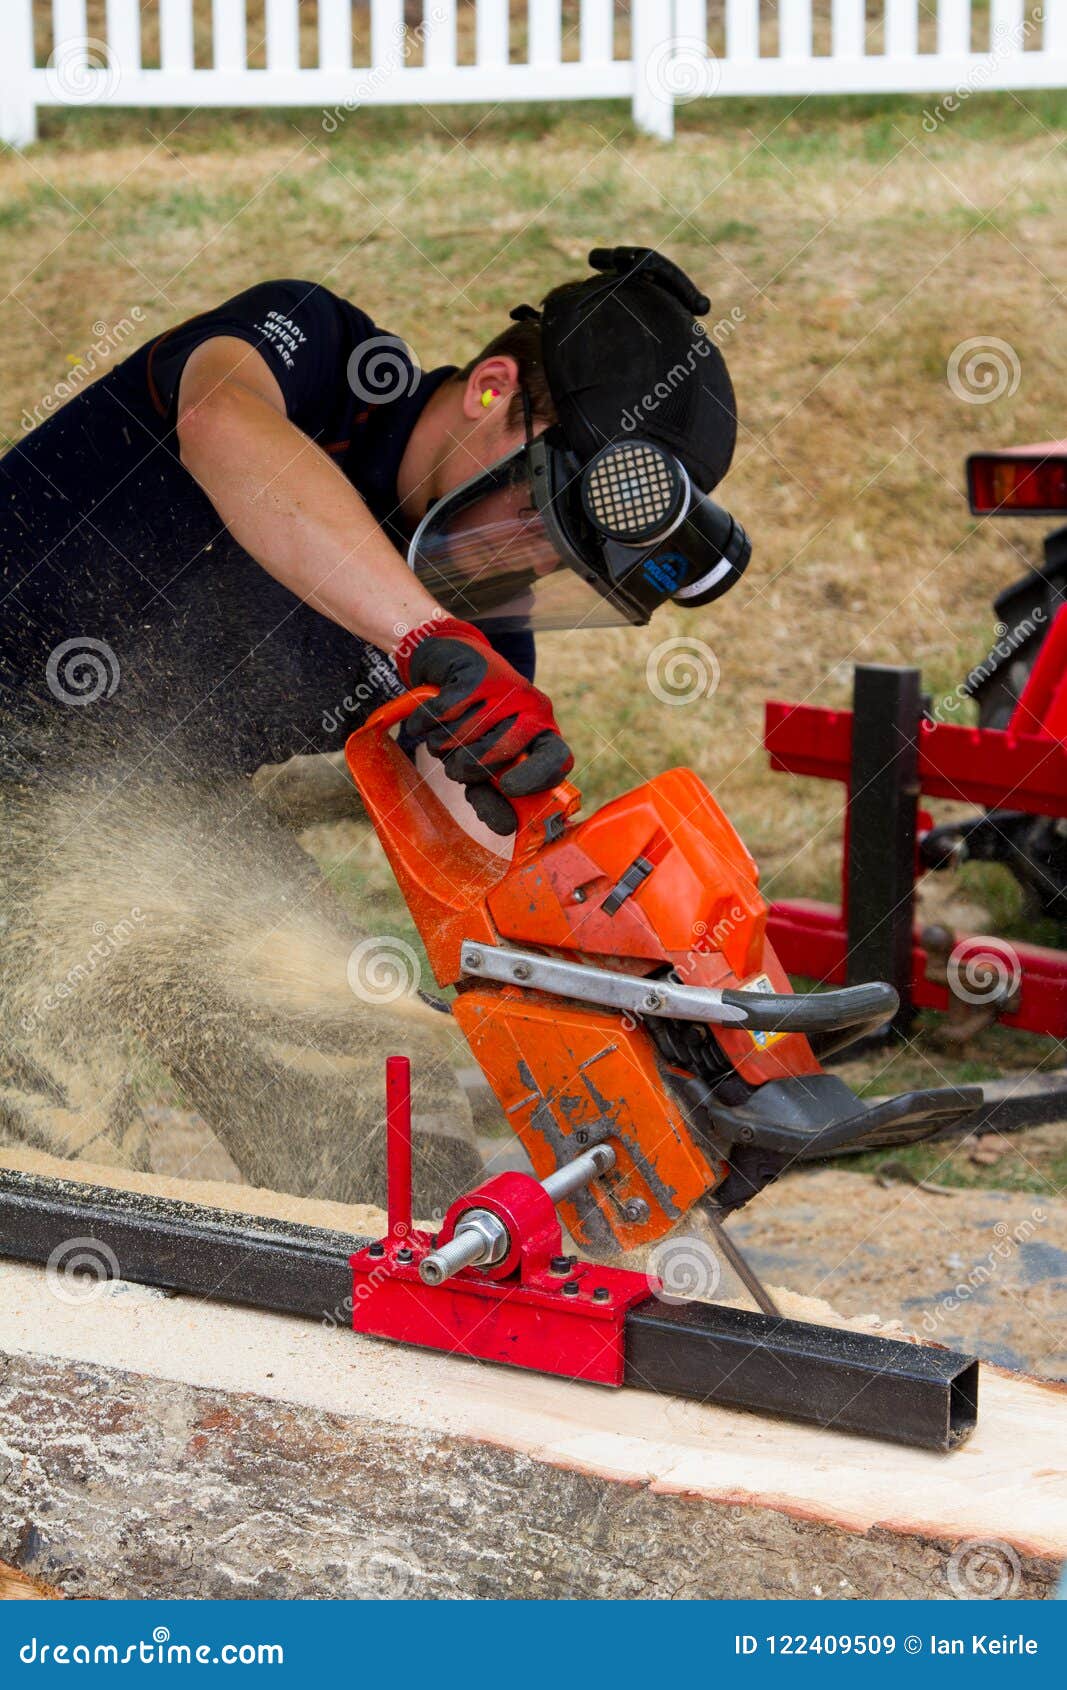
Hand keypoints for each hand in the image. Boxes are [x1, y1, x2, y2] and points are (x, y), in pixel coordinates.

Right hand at [395, 618, 572, 834]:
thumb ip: (496, 795)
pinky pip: (440, 715)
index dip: (535, 779)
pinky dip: (427, 722)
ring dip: (442, 744)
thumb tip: (505, 829)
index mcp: (543, 731)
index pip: (557, 760)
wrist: (451, 657)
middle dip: (465, 767)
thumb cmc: (474, 720)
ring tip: (448, 731)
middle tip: (459, 759)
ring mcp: (504, 689)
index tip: (509, 789)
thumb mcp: (488, 758)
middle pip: (493, 757)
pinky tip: (432, 715)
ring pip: (461, 740)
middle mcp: (531, 708)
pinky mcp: (473, 675)